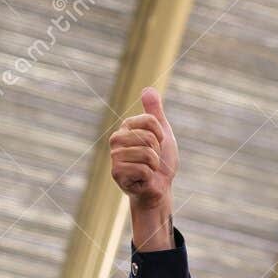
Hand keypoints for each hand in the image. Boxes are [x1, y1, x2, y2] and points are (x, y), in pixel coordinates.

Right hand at [110, 86, 177, 250]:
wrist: (160, 188)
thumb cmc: (161, 162)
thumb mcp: (162, 133)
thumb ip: (154, 112)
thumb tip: (148, 89)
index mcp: (126, 128)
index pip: (151, 121)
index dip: (161, 135)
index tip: (158, 145)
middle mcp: (116, 139)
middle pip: (148, 137)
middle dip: (158, 152)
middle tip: (153, 161)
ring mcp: (115, 156)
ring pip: (147, 154)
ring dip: (154, 165)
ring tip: (149, 170)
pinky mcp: (117, 173)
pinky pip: (144, 169)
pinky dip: (150, 177)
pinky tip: (143, 179)